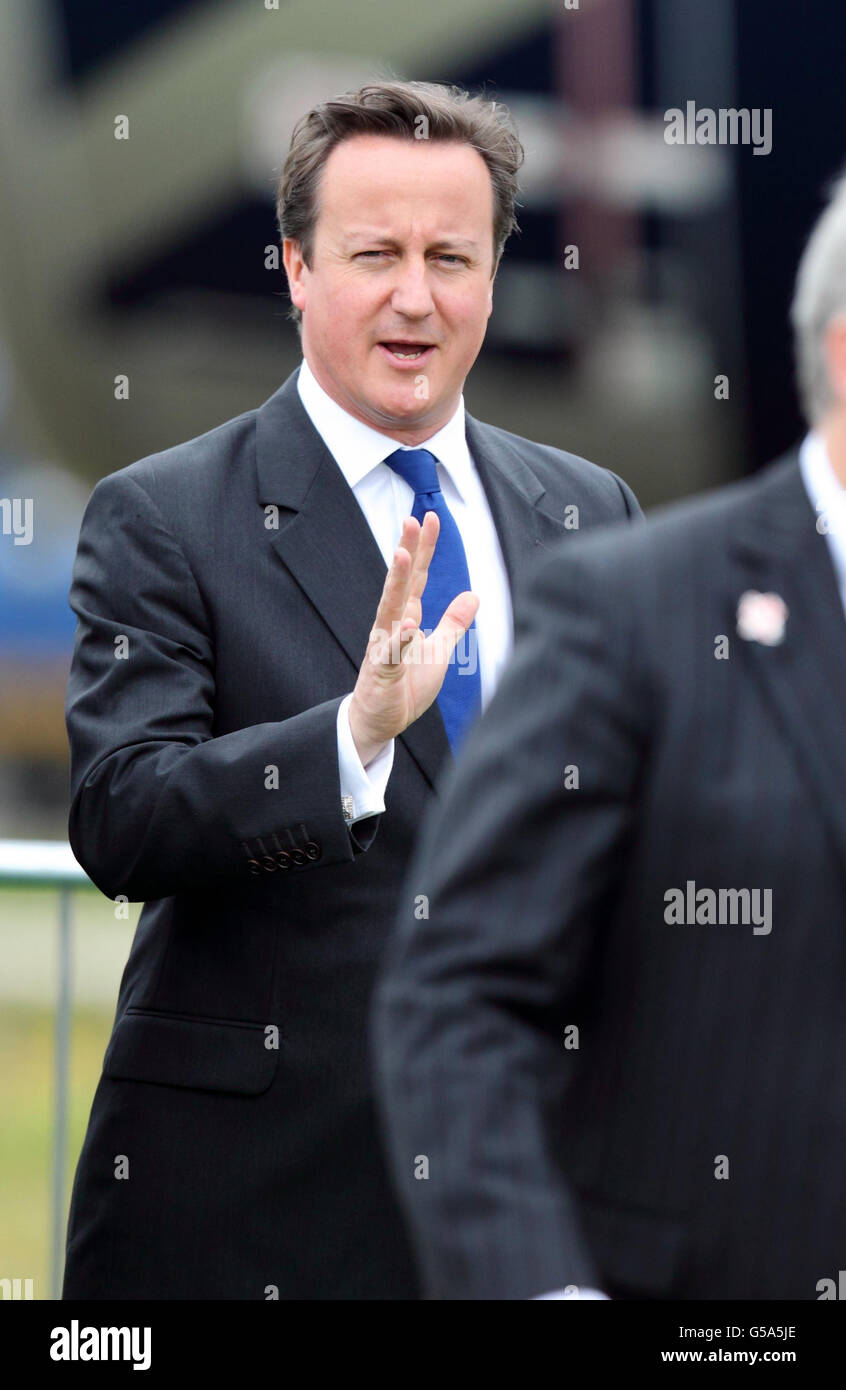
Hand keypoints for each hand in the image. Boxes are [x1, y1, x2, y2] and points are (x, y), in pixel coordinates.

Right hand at [348, 513, 478, 764]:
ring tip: (403, 554)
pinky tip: (405, 625)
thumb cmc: (406, 685)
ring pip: (391, 609)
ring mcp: (384, 647)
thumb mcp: (438, 650)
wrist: (380, 721)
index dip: (425, 549)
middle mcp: (392, 626)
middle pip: (402, 583)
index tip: (429, 518)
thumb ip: (453, 622)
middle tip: (413, 520)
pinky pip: (390, 654)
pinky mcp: (381, 671)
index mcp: (406, 619)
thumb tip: (473, 593)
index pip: (418, 578)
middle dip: (408, 551)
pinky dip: (398, 640)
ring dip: (397, 582)